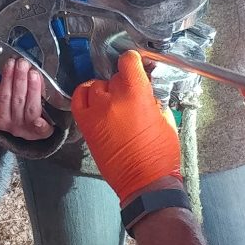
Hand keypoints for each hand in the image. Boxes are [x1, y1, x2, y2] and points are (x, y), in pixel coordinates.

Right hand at [0, 58, 54, 140]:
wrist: (31, 132)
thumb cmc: (17, 113)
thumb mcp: (3, 104)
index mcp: (1, 118)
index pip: (3, 96)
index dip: (7, 79)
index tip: (10, 64)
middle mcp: (13, 125)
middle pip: (17, 100)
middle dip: (20, 79)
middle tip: (23, 63)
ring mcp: (28, 129)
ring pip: (30, 108)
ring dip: (32, 89)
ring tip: (33, 73)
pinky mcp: (42, 134)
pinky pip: (42, 129)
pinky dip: (41, 125)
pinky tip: (40, 121)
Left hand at [71, 50, 181, 202]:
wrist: (145, 183)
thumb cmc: (161, 155)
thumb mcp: (165, 120)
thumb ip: (153, 100)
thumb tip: (146, 90)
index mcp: (137, 95)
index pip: (128, 62)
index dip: (133, 61)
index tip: (135, 65)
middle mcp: (113, 100)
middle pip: (113, 77)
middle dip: (123, 83)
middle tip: (130, 95)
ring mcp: (96, 113)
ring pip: (95, 86)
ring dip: (105, 90)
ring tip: (113, 101)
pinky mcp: (86, 126)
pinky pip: (78, 99)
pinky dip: (85, 95)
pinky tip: (94, 100)